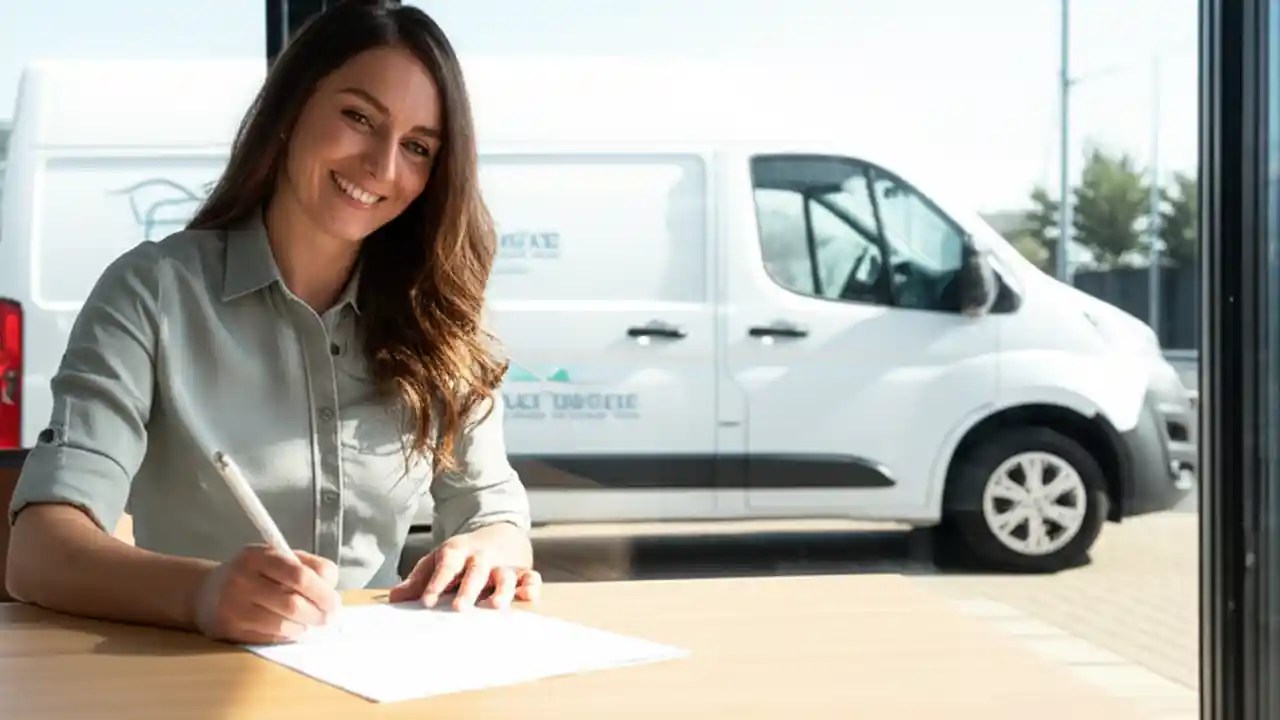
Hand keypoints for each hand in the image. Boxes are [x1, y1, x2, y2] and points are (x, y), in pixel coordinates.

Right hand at [193, 544, 341, 643]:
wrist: (205, 591)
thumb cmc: (252, 574)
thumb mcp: (276, 559)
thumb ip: (306, 566)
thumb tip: (331, 586)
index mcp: (259, 555)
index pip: (299, 574)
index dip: (323, 591)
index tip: (335, 601)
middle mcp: (243, 578)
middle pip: (292, 602)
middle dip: (318, 613)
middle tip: (329, 618)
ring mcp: (233, 605)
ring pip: (282, 623)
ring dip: (304, 627)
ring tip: (310, 624)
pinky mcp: (228, 629)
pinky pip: (268, 636)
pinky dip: (287, 635)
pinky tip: (291, 630)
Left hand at [389, 525, 540, 609]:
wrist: (500, 532)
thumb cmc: (464, 555)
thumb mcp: (440, 559)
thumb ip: (419, 579)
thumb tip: (394, 598)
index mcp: (458, 552)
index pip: (446, 566)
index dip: (435, 583)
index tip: (426, 602)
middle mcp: (481, 558)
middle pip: (476, 571)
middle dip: (468, 589)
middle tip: (459, 608)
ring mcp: (504, 565)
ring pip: (505, 576)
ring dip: (502, 591)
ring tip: (496, 607)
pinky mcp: (523, 572)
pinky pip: (531, 578)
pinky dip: (531, 586)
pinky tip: (528, 597)